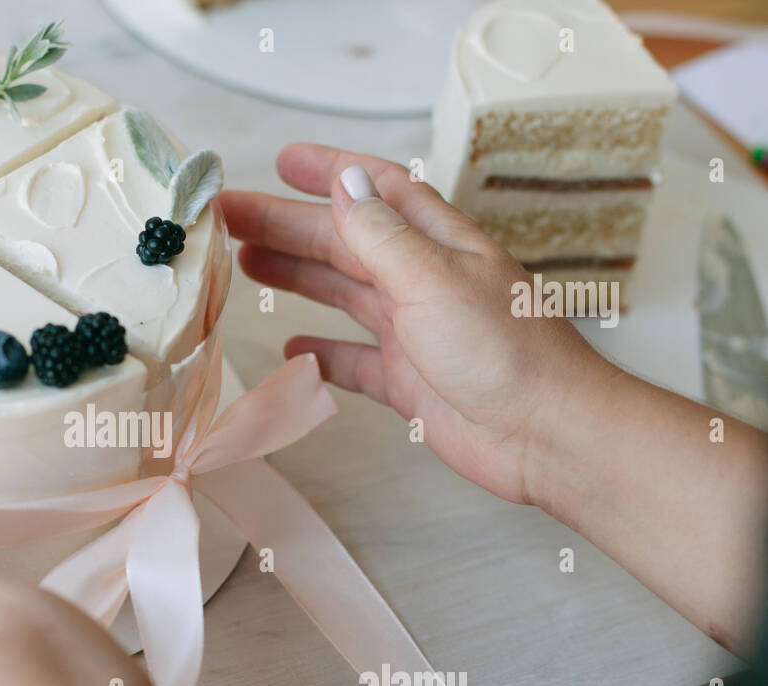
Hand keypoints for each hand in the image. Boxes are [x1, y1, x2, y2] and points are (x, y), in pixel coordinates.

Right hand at [220, 144, 609, 504]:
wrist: (543, 434)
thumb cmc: (503, 350)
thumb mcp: (431, 279)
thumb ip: (381, 234)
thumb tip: (343, 181)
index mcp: (434, 244)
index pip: (376, 191)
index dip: (331, 171)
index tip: (284, 162)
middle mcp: (422, 281)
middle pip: (344, 241)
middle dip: (288, 226)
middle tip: (232, 219)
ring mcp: (414, 332)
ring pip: (342, 294)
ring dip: (297, 278)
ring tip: (246, 266)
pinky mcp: (408, 381)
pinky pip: (352, 361)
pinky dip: (321, 355)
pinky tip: (292, 352)